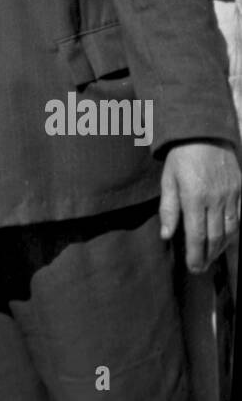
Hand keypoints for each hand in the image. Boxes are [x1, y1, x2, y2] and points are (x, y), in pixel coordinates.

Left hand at [160, 141, 241, 272]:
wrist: (203, 132)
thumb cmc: (180, 155)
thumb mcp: (168, 179)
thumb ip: (168, 209)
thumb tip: (166, 235)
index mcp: (194, 197)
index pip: (197, 235)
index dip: (196, 255)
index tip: (193, 268)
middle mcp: (215, 198)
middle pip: (216, 237)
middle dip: (209, 255)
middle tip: (201, 266)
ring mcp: (230, 194)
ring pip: (231, 230)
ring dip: (222, 246)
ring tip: (212, 255)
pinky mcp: (240, 188)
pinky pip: (240, 216)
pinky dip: (235, 231)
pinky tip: (227, 237)